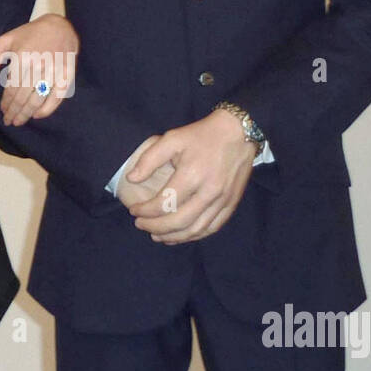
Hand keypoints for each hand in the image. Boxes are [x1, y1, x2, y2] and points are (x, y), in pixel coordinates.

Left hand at [0, 13, 78, 125]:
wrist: (59, 26)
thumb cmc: (29, 34)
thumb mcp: (5, 41)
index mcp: (21, 58)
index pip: (11, 89)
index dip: (6, 103)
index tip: (3, 110)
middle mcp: (38, 66)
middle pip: (23, 97)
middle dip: (14, 112)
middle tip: (9, 121)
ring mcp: (54, 71)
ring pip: (37, 100)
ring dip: (27, 114)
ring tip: (19, 121)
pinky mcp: (67, 75)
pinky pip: (57, 97)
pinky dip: (47, 109)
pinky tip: (37, 115)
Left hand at [125, 110, 255, 243]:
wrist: (238, 132)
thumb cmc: (202, 135)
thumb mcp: (172, 139)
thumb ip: (149, 159)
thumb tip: (132, 178)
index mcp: (191, 175)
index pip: (164, 203)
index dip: (145, 211)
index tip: (134, 211)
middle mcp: (208, 192)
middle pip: (178, 221)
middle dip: (155, 227)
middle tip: (140, 225)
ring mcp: (222, 200)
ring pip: (196, 229)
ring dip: (174, 237)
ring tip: (157, 236)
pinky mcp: (231, 204)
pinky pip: (212, 228)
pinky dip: (194, 236)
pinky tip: (181, 235)